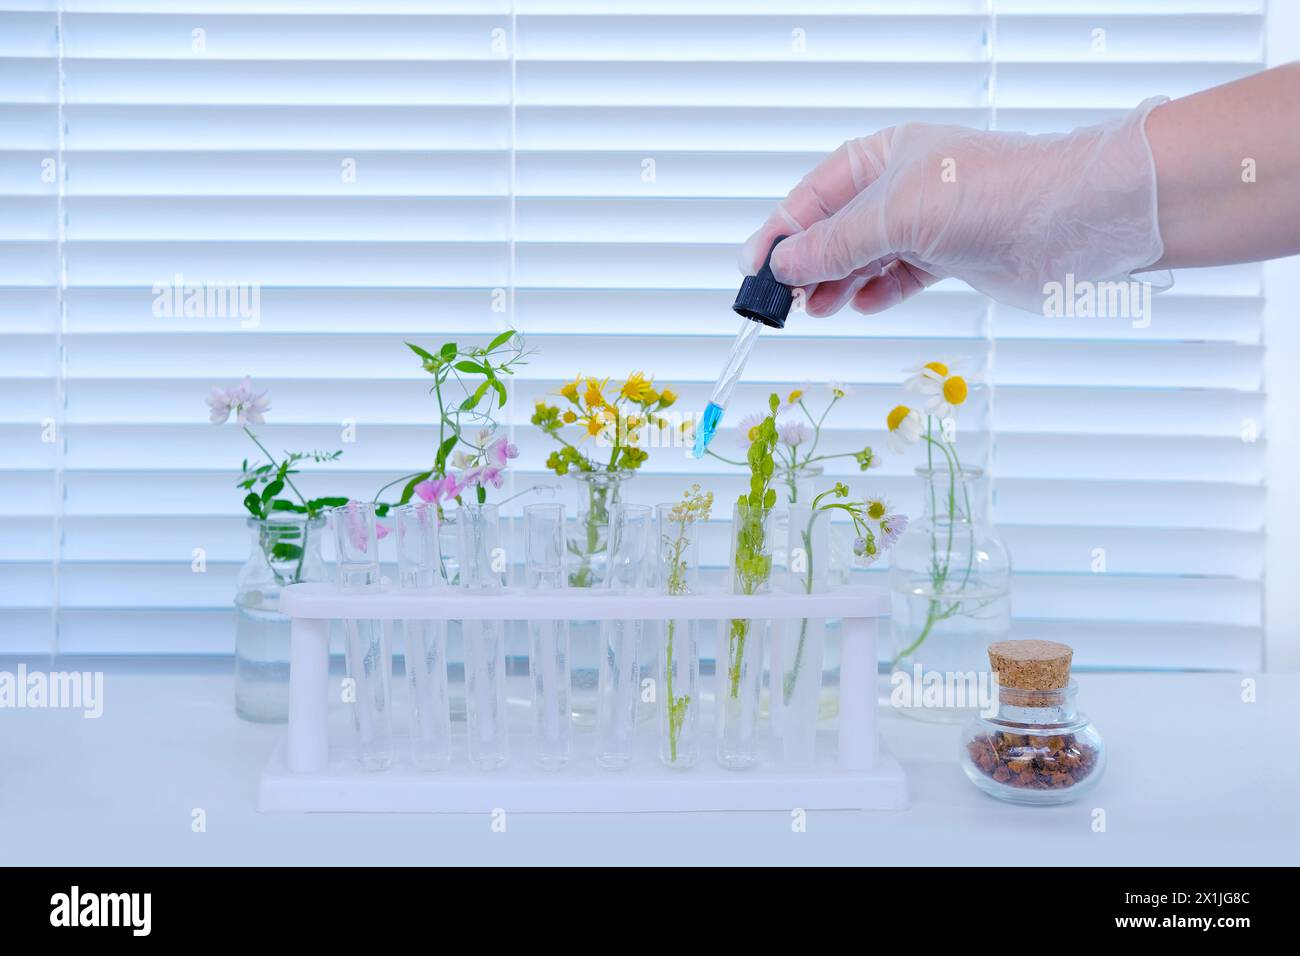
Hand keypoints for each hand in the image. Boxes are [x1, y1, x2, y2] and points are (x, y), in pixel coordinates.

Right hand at [740, 99, 1166, 314]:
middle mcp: (903, 186)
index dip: (780, 232)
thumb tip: (783, 265)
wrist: (1074, 221)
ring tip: (817, 307)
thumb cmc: (992, 193)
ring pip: (864, 257)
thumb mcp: (896, 215)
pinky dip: (878, 293)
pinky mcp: (953, 256)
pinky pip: (899, 277)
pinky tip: (862, 307)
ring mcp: (929, 223)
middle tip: (782, 301)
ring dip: (837, 283)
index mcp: (884, 155)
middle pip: (835, 228)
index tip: (754, 269)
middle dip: (807, 263)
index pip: (813, 195)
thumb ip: (835, 244)